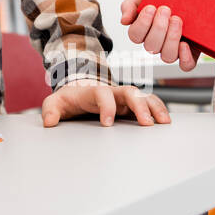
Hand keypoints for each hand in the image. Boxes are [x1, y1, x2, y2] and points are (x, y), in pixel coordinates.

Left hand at [40, 81, 171, 126]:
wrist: (78, 92)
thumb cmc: (68, 99)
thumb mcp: (55, 103)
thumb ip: (50, 110)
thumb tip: (49, 123)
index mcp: (93, 91)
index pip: (102, 94)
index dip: (106, 106)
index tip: (107, 123)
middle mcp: (111, 92)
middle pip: (128, 92)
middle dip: (139, 105)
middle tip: (146, 123)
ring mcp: (123, 98)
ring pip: (142, 96)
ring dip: (154, 107)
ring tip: (163, 122)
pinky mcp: (130, 106)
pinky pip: (148, 103)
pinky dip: (158, 109)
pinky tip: (165, 121)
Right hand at [120, 0, 197, 70]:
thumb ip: (130, 4)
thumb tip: (124, 21)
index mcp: (142, 30)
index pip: (135, 36)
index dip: (142, 24)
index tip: (151, 7)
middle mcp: (156, 41)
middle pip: (151, 46)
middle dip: (158, 27)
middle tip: (166, 9)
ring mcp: (172, 47)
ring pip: (167, 56)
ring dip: (171, 38)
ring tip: (177, 20)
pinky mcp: (190, 51)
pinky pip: (186, 65)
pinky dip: (185, 57)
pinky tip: (185, 44)